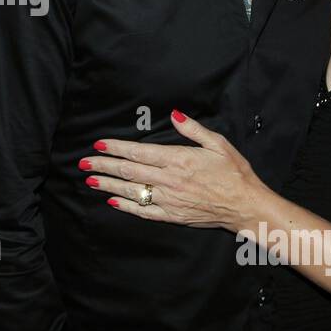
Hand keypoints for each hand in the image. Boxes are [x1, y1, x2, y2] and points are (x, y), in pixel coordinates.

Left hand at [78, 110, 267, 232]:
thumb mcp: (218, 144)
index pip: (138, 153)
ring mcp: (169, 200)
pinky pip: (144, 211)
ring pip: (131, 191)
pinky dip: (126, 206)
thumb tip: (174, 114)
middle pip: (128, 171)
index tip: (98, 144)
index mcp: (178, 159)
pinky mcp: (172, 215)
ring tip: (90, 180)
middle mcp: (169, 180)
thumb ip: (193, 129)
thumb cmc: (235, 173)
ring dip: (108, 185)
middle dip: (103, 166)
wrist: (246, 206)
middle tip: (83, 163)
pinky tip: (113, 201)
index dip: (115, 148)